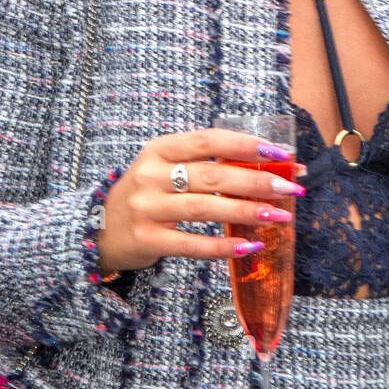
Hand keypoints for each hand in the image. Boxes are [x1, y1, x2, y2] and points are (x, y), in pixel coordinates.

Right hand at [96, 128, 305, 273]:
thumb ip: (206, 165)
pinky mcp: (147, 239)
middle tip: (289, 188)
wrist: (100, 230)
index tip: (278, 153)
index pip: (207, 140)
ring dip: (246, 212)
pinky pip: (191, 244)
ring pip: (205, 208)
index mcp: (159, 149)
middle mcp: (150, 175)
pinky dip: (223, 247)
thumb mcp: (166, 169)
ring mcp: (147, 208)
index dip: (244, 145)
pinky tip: (249, 247)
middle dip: (256, 181)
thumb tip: (268, 165)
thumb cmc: (148, 195)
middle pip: (212, 175)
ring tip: (278, 215)